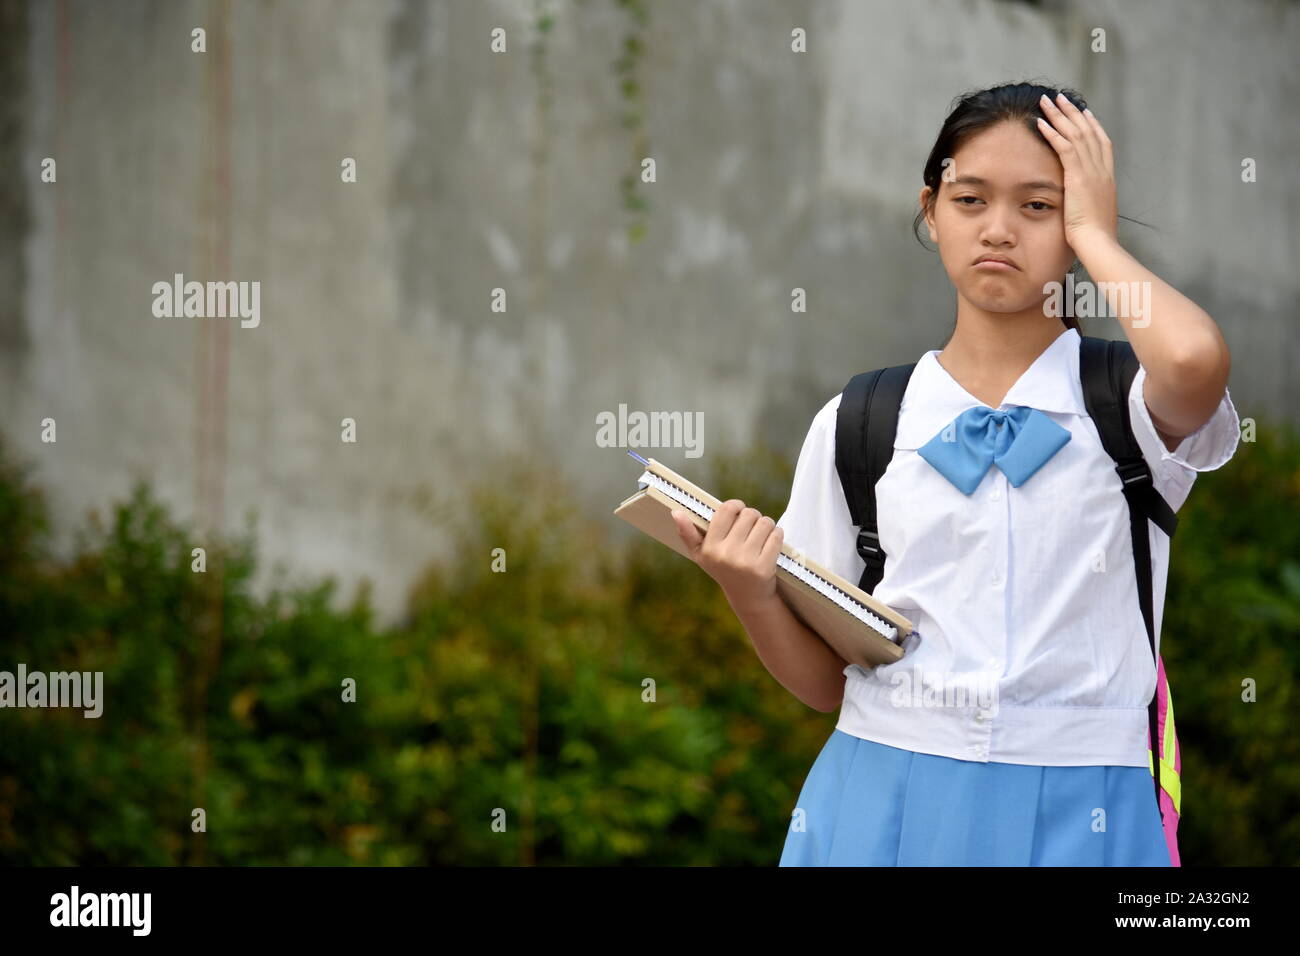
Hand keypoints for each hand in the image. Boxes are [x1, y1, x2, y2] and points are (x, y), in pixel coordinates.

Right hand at [671, 500, 783, 611]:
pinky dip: (777, 535)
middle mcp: (725, 554)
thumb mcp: (702, 555)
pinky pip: (776, 535)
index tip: (739, 511)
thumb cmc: (723, 569)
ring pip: (765, 522)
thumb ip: (688, 533)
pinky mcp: (763, 567)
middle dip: (754, 517)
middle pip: (749, 514)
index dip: (737, 505)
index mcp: (710, 547)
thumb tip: (675, 512)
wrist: (747, 597)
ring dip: (767, 525)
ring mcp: (745, 561)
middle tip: (752, 527)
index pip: (727, 509)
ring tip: (761, 535)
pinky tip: (771, 543)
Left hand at [1036, 92, 1117, 248]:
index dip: (1092, 125)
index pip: (1101, 143)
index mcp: (1107, 177)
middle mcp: (1102, 169)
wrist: (1098, 243)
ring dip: (1060, 115)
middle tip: (1060, 97)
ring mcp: (1092, 170)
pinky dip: (1052, 133)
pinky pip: (1064, 147)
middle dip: (1073, 112)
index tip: (1084, 113)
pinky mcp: (1078, 176)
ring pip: (1075, 133)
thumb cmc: (1094, 238)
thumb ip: (1088, 203)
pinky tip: (1040, 122)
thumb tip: (1082, 204)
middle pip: (1088, 131)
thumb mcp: (1093, 215)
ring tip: (1046, 101)